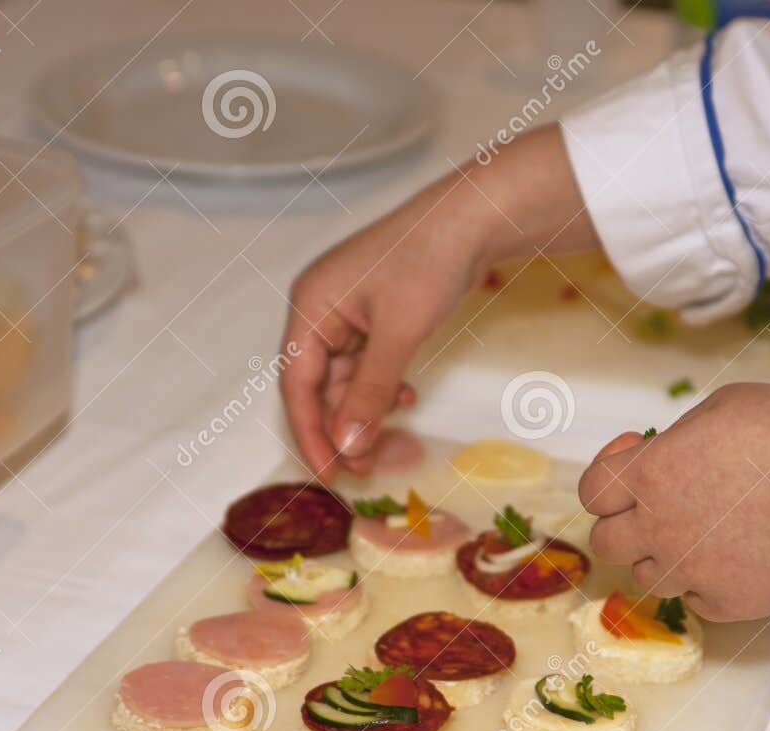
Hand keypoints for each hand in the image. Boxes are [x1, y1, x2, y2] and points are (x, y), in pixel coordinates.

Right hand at [279, 127, 600, 479]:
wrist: (473, 216)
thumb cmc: (429, 262)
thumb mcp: (398, 335)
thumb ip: (370, 393)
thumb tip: (348, 447)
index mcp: (311, 306)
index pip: (296, 383)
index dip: (311, 433)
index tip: (330, 474)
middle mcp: (319, 309)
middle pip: (317, 385)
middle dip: (341, 427)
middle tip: (366, 466)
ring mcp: (345, 311)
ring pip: (344, 379)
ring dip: (365, 410)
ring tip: (392, 437)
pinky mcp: (372, 314)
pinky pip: (366, 364)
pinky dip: (381, 388)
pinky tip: (406, 400)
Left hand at [577, 382, 769, 619]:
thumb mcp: (728, 406)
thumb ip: (681, 436)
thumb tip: (669, 454)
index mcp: (651, 475)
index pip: (591, 490)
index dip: (607, 476)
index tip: (635, 460)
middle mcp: (659, 529)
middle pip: (605, 542)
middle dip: (624, 522)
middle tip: (660, 505)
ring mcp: (690, 572)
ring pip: (646, 577)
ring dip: (662, 555)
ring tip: (702, 531)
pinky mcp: (724, 603)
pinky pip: (694, 598)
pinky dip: (705, 581)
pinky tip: (735, 556)